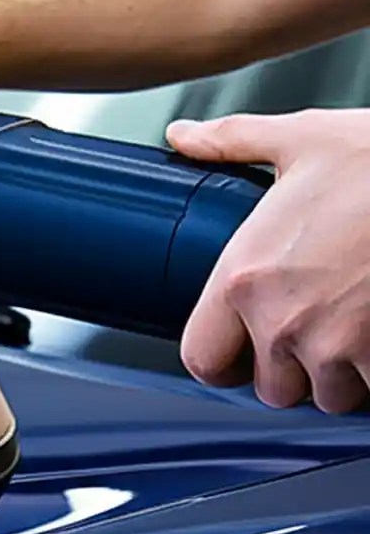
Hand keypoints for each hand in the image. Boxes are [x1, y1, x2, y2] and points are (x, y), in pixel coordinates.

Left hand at [168, 108, 369, 412]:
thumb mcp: (300, 139)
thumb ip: (232, 142)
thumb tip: (184, 138)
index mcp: (244, 276)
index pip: (202, 358)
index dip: (220, 358)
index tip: (238, 347)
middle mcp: (283, 320)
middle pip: (270, 387)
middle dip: (289, 367)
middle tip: (309, 328)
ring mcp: (338, 345)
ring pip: (326, 396)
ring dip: (336, 375)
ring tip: (350, 329)